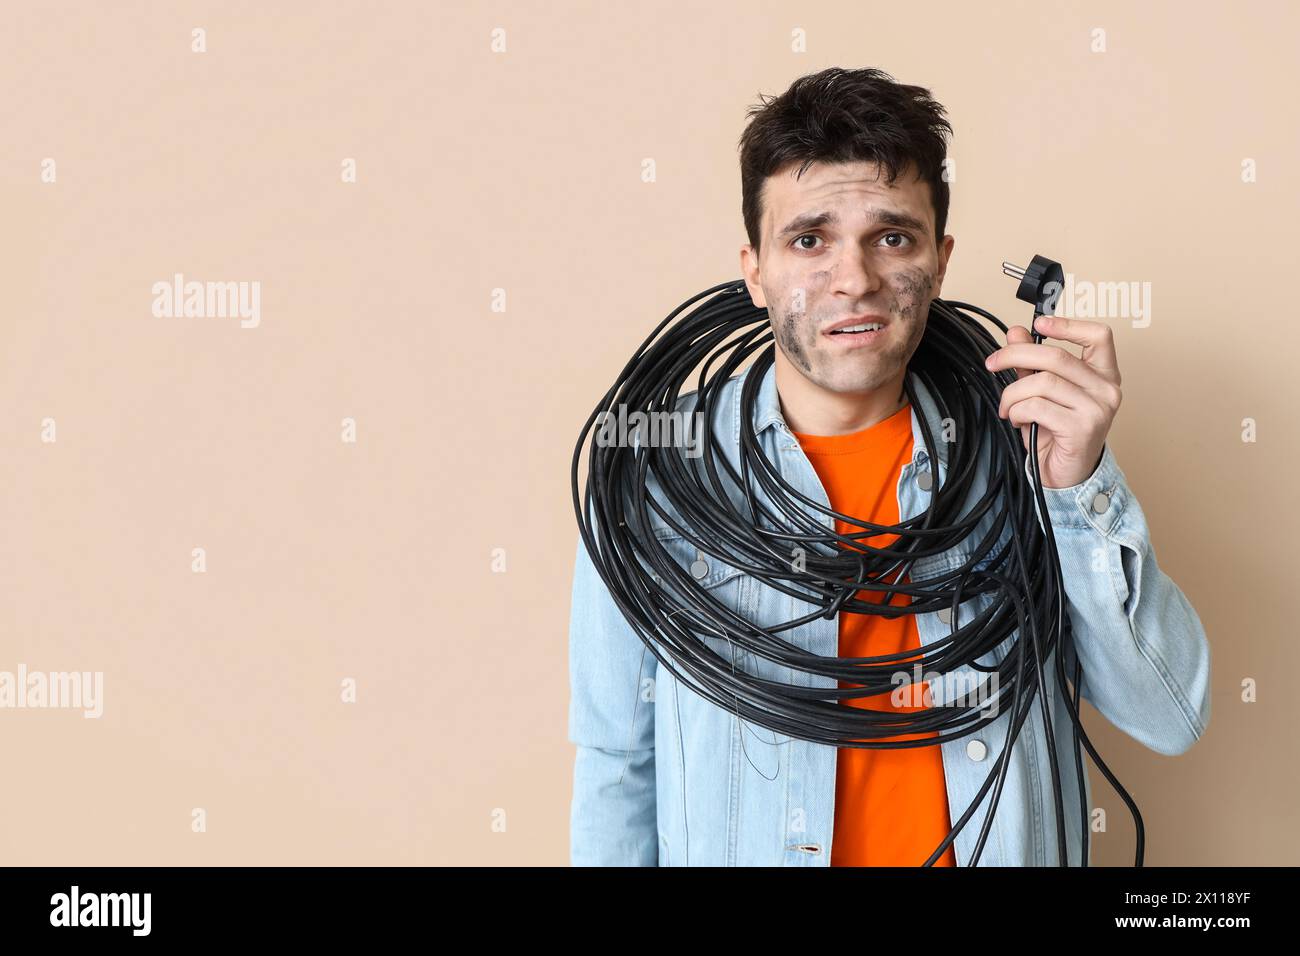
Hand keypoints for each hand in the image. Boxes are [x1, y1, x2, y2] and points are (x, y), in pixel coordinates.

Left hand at [984, 315, 1122, 488]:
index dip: (1068, 325)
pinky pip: (1037, 406)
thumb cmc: (1055, 433)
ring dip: (1012, 394)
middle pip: (1056, 356)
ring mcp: (1097, 409)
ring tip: (1007, 407)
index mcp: (1103, 375)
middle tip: (993, 363)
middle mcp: (1106, 389)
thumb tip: (1015, 333)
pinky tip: (1017, 420)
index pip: (1099, 336)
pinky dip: (1017, 411)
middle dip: (1015, 356)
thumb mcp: (1041, 393)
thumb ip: (1031, 363)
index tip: (1039, 324)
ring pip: (1041, 382)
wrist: (1064, 474)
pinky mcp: (1082, 427)